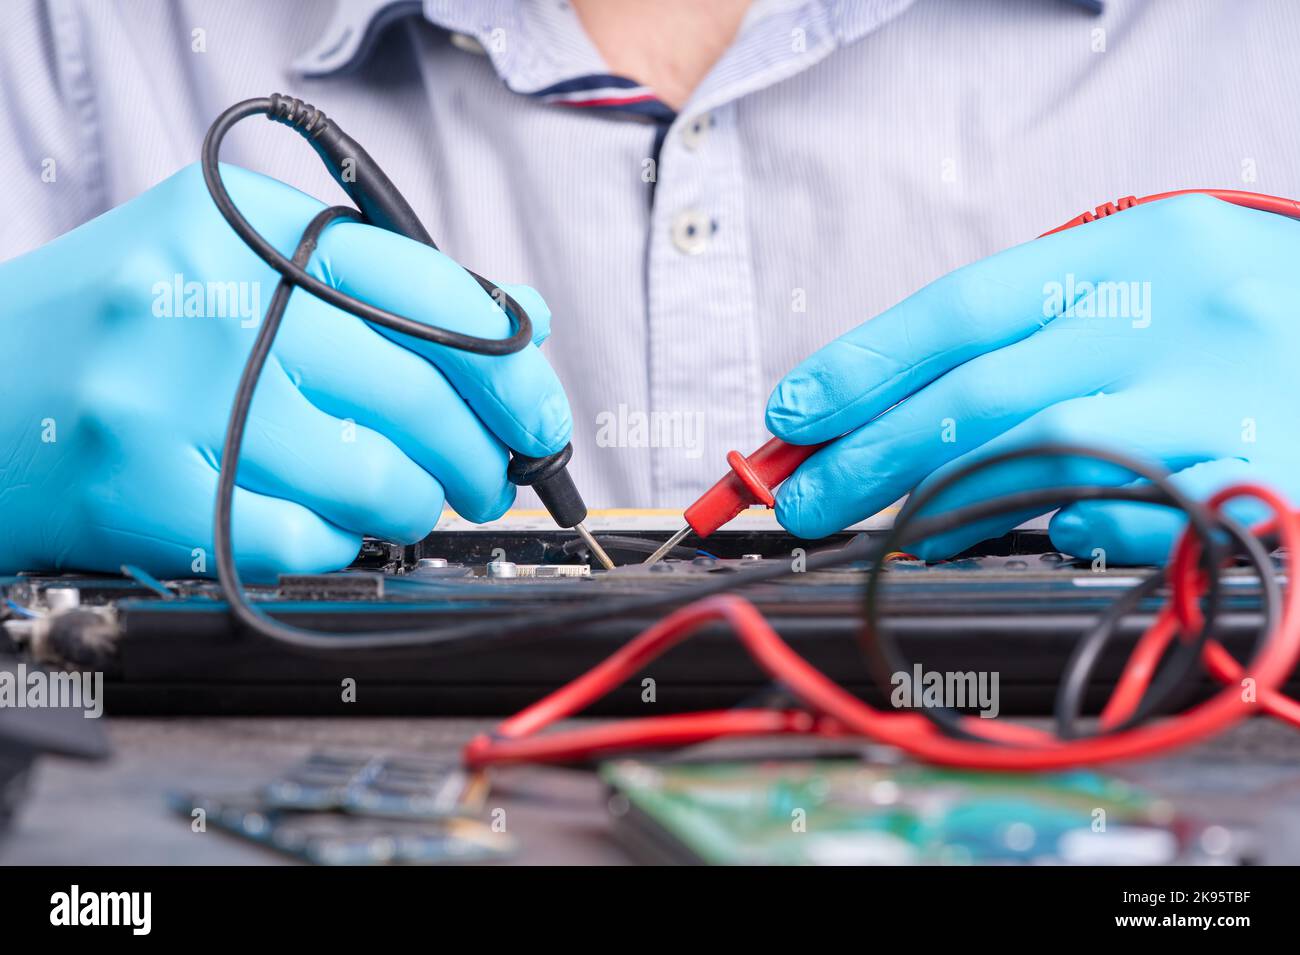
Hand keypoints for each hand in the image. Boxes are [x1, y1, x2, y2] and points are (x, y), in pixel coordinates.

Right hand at [0, 163, 570, 579]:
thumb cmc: (126, 332)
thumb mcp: (244, 274)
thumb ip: (380, 294)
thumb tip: (520, 320)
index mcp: (243, 227)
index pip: (427, 290)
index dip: (512, 367)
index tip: (542, 418)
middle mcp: (203, 298)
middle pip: (414, 391)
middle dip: (479, 456)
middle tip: (488, 478)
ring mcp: (164, 397)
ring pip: (371, 478)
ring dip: (414, 506)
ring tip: (404, 501)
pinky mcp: (138, 490)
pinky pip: (301, 540)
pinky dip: (336, 544)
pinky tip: (323, 525)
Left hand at [766, 194, 1298, 562]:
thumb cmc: (1246, 310)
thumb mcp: (1151, 277)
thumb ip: (1041, 327)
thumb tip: (899, 405)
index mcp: (1139, 248)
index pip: (965, 308)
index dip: (864, 364)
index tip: (790, 412)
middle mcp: (1182, 316)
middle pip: (986, 393)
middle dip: (873, 452)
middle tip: (803, 498)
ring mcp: (1231, 399)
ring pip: (1052, 457)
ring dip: (950, 499)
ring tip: (892, 528)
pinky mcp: (1274, 476)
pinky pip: (1149, 517)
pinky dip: (1082, 529)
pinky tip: (1047, 535)